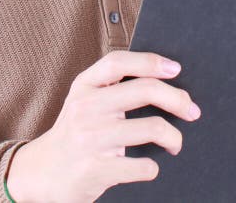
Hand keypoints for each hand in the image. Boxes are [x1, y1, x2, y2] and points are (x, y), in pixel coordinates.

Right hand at [6, 50, 200, 202]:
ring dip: (174, 137)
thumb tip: (165, 78)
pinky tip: (151, 166)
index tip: (175, 68)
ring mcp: (90, 139)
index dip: (150, 61)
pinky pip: (143, 165)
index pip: (119, 62)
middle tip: (192, 110)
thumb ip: (112, 86)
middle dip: (178, 99)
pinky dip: (154, 167)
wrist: (42, 174)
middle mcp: (85, 108)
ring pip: (152, 128)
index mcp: (84, 86)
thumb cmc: (76, 133)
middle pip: (145, 90)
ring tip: (176, 143)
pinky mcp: (96, 169)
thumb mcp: (84, 100)